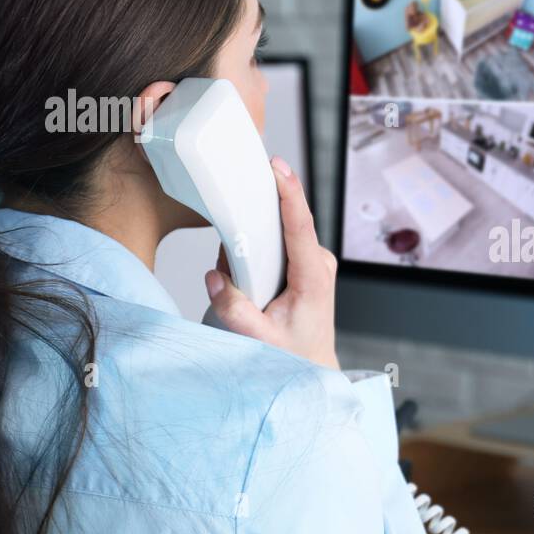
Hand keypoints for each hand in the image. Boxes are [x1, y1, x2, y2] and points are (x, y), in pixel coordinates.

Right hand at [204, 156, 339, 368]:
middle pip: (289, 219)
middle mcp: (319, 263)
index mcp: (313, 276)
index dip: (289, 192)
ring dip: (256, 235)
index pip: (301, 225)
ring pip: (281, 231)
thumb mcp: (259, 339)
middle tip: (236, 205)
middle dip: (261, 209)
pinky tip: (245, 267)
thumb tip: (214, 278)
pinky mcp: (305, 264)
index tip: (278, 167)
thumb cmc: (294, 354)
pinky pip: (280, 243)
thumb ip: (234, 310)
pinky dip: (259, 247)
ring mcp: (314, 262)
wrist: (313, 366)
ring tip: (240, 267)